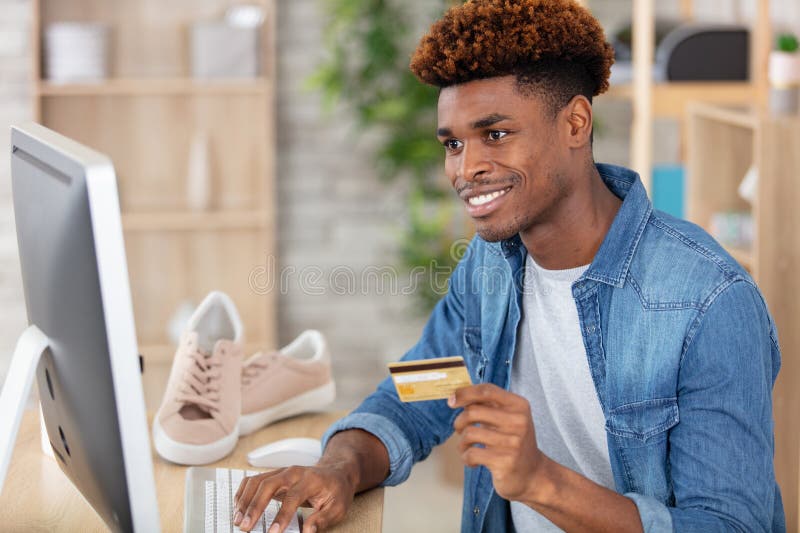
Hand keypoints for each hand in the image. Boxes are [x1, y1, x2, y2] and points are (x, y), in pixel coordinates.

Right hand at [233, 462, 355, 532]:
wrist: (336, 473)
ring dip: (245, 500)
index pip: (293, 497)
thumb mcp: (338, 507)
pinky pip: (253, 480)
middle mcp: (293, 472)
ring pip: (257, 480)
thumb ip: (323, 520)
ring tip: (238, 520)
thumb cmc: (336, 491)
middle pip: (269, 484)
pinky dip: (243, 492)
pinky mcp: (274, 475)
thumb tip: (308, 532)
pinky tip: (239, 507)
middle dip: (254, 506)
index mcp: (311, 479)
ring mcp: (282, 471)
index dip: (282, 516)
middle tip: (245, 526)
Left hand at [450, 383, 545, 502]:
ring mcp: (512, 442)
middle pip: (473, 411)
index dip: (465, 393)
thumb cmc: (513, 443)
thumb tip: (457, 395)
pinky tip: (473, 461)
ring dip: (462, 442)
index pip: (487, 391)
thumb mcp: (508, 418)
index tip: (451, 400)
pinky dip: (466, 457)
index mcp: (519, 406)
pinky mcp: (504, 461)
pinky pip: (471, 454)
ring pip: (470, 433)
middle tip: (460, 429)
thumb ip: (489, 405)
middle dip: (459, 421)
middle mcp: (518, 422)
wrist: (533, 475)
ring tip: (467, 447)